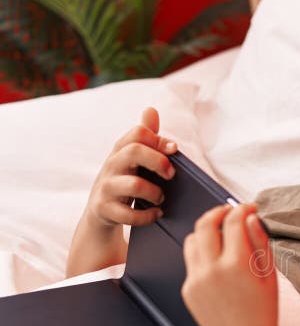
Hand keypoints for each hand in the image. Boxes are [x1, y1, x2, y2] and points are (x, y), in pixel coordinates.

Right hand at [85, 107, 176, 230]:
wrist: (100, 210)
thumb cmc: (124, 179)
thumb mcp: (133, 158)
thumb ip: (145, 137)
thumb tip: (151, 109)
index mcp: (121, 150)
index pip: (137, 133)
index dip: (158, 139)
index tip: (174, 150)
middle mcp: (111, 165)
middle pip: (134, 151)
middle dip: (158, 161)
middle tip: (171, 174)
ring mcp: (106, 188)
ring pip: (134, 185)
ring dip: (155, 192)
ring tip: (161, 197)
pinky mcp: (104, 209)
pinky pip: (128, 214)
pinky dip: (147, 216)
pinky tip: (157, 214)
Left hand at [181, 203, 278, 325]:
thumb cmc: (263, 310)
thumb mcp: (270, 274)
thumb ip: (260, 242)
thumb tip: (252, 217)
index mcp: (237, 265)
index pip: (233, 222)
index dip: (242, 209)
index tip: (249, 208)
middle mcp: (212, 270)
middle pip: (205, 224)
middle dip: (218, 211)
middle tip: (228, 211)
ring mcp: (196, 280)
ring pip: (192, 240)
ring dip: (206, 231)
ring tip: (220, 234)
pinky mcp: (188, 289)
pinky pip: (191, 262)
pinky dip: (203, 254)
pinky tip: (218, 262)